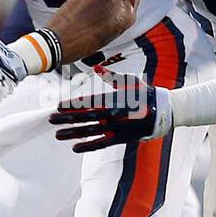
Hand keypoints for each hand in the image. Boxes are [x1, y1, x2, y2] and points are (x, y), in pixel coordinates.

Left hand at [49, 73, 172, 151]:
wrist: (165, 111)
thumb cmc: (146, 94)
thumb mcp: (130, 82)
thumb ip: (112, 77)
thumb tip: (98, 68)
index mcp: (114, 98)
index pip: (88, 102)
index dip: (72, 105)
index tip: (57, 107)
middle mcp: (113, 114)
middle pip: (85, 117)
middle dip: (66, 119)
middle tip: (50, 119)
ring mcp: (117, 127)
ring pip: (90, 131)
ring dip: (72, 133)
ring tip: (57, 134)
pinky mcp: (121, 138)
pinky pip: (102, 143)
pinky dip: (88, 146)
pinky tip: (75, 147)